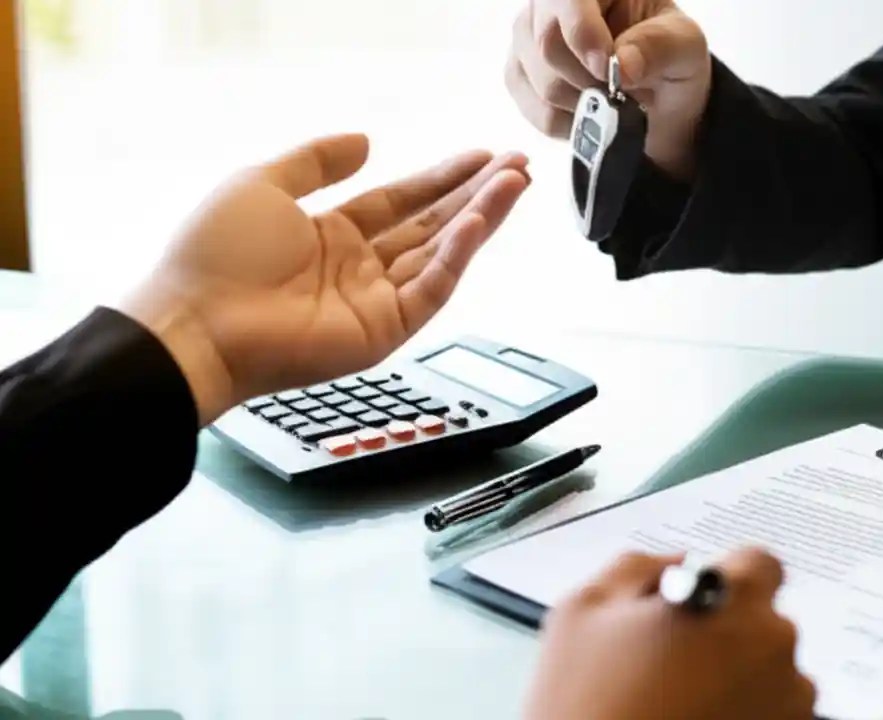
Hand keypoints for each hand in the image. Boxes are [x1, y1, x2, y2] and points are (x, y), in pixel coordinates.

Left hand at [118, 134, 529, 424]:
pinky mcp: (383, 331)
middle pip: (432, 224)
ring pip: (441, 253)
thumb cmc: (214, 256)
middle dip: (477, 194)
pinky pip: (429, 289)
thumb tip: (366, 140)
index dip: (442, 177)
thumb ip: (316, 160)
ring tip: (516, 183)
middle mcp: (359, 268)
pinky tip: (476, 223)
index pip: (402, 202)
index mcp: (331, 235)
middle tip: (519, 166)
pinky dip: (456, 257)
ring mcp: (374, 301)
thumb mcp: (262, 183)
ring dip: (481, 218)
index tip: (483, 156)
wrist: (195, 322)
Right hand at [506, 0, 711, 181]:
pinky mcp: (519, 75)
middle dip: (590, 81)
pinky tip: (591, 112)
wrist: (657, 99)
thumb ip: (660, 48)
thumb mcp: (684, 48)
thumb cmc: (669, 60)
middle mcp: (550, 3)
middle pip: (546, 44)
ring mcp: (527, 38)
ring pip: (541, 82)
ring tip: (611, 100)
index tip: (607, 68)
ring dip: (585, 105)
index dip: (581, 33)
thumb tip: (624, 65)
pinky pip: (535, 110)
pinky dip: (571, 123)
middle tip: (621, 90)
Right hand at [523, 548, 815, 719]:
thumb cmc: (587, 705)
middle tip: (673, 659)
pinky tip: (696, 719)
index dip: (726, 578)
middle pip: (762, 621)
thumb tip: (674, 562)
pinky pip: (772, 713)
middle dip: (725, 633)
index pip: (760, 564)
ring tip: (682, 701)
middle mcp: (774, 648)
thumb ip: (637, 567)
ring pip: (769, 672)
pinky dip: (743, 714)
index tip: (701, 603)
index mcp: (733, 602)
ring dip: (737, 678)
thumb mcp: (582, 611)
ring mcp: (788, 702)